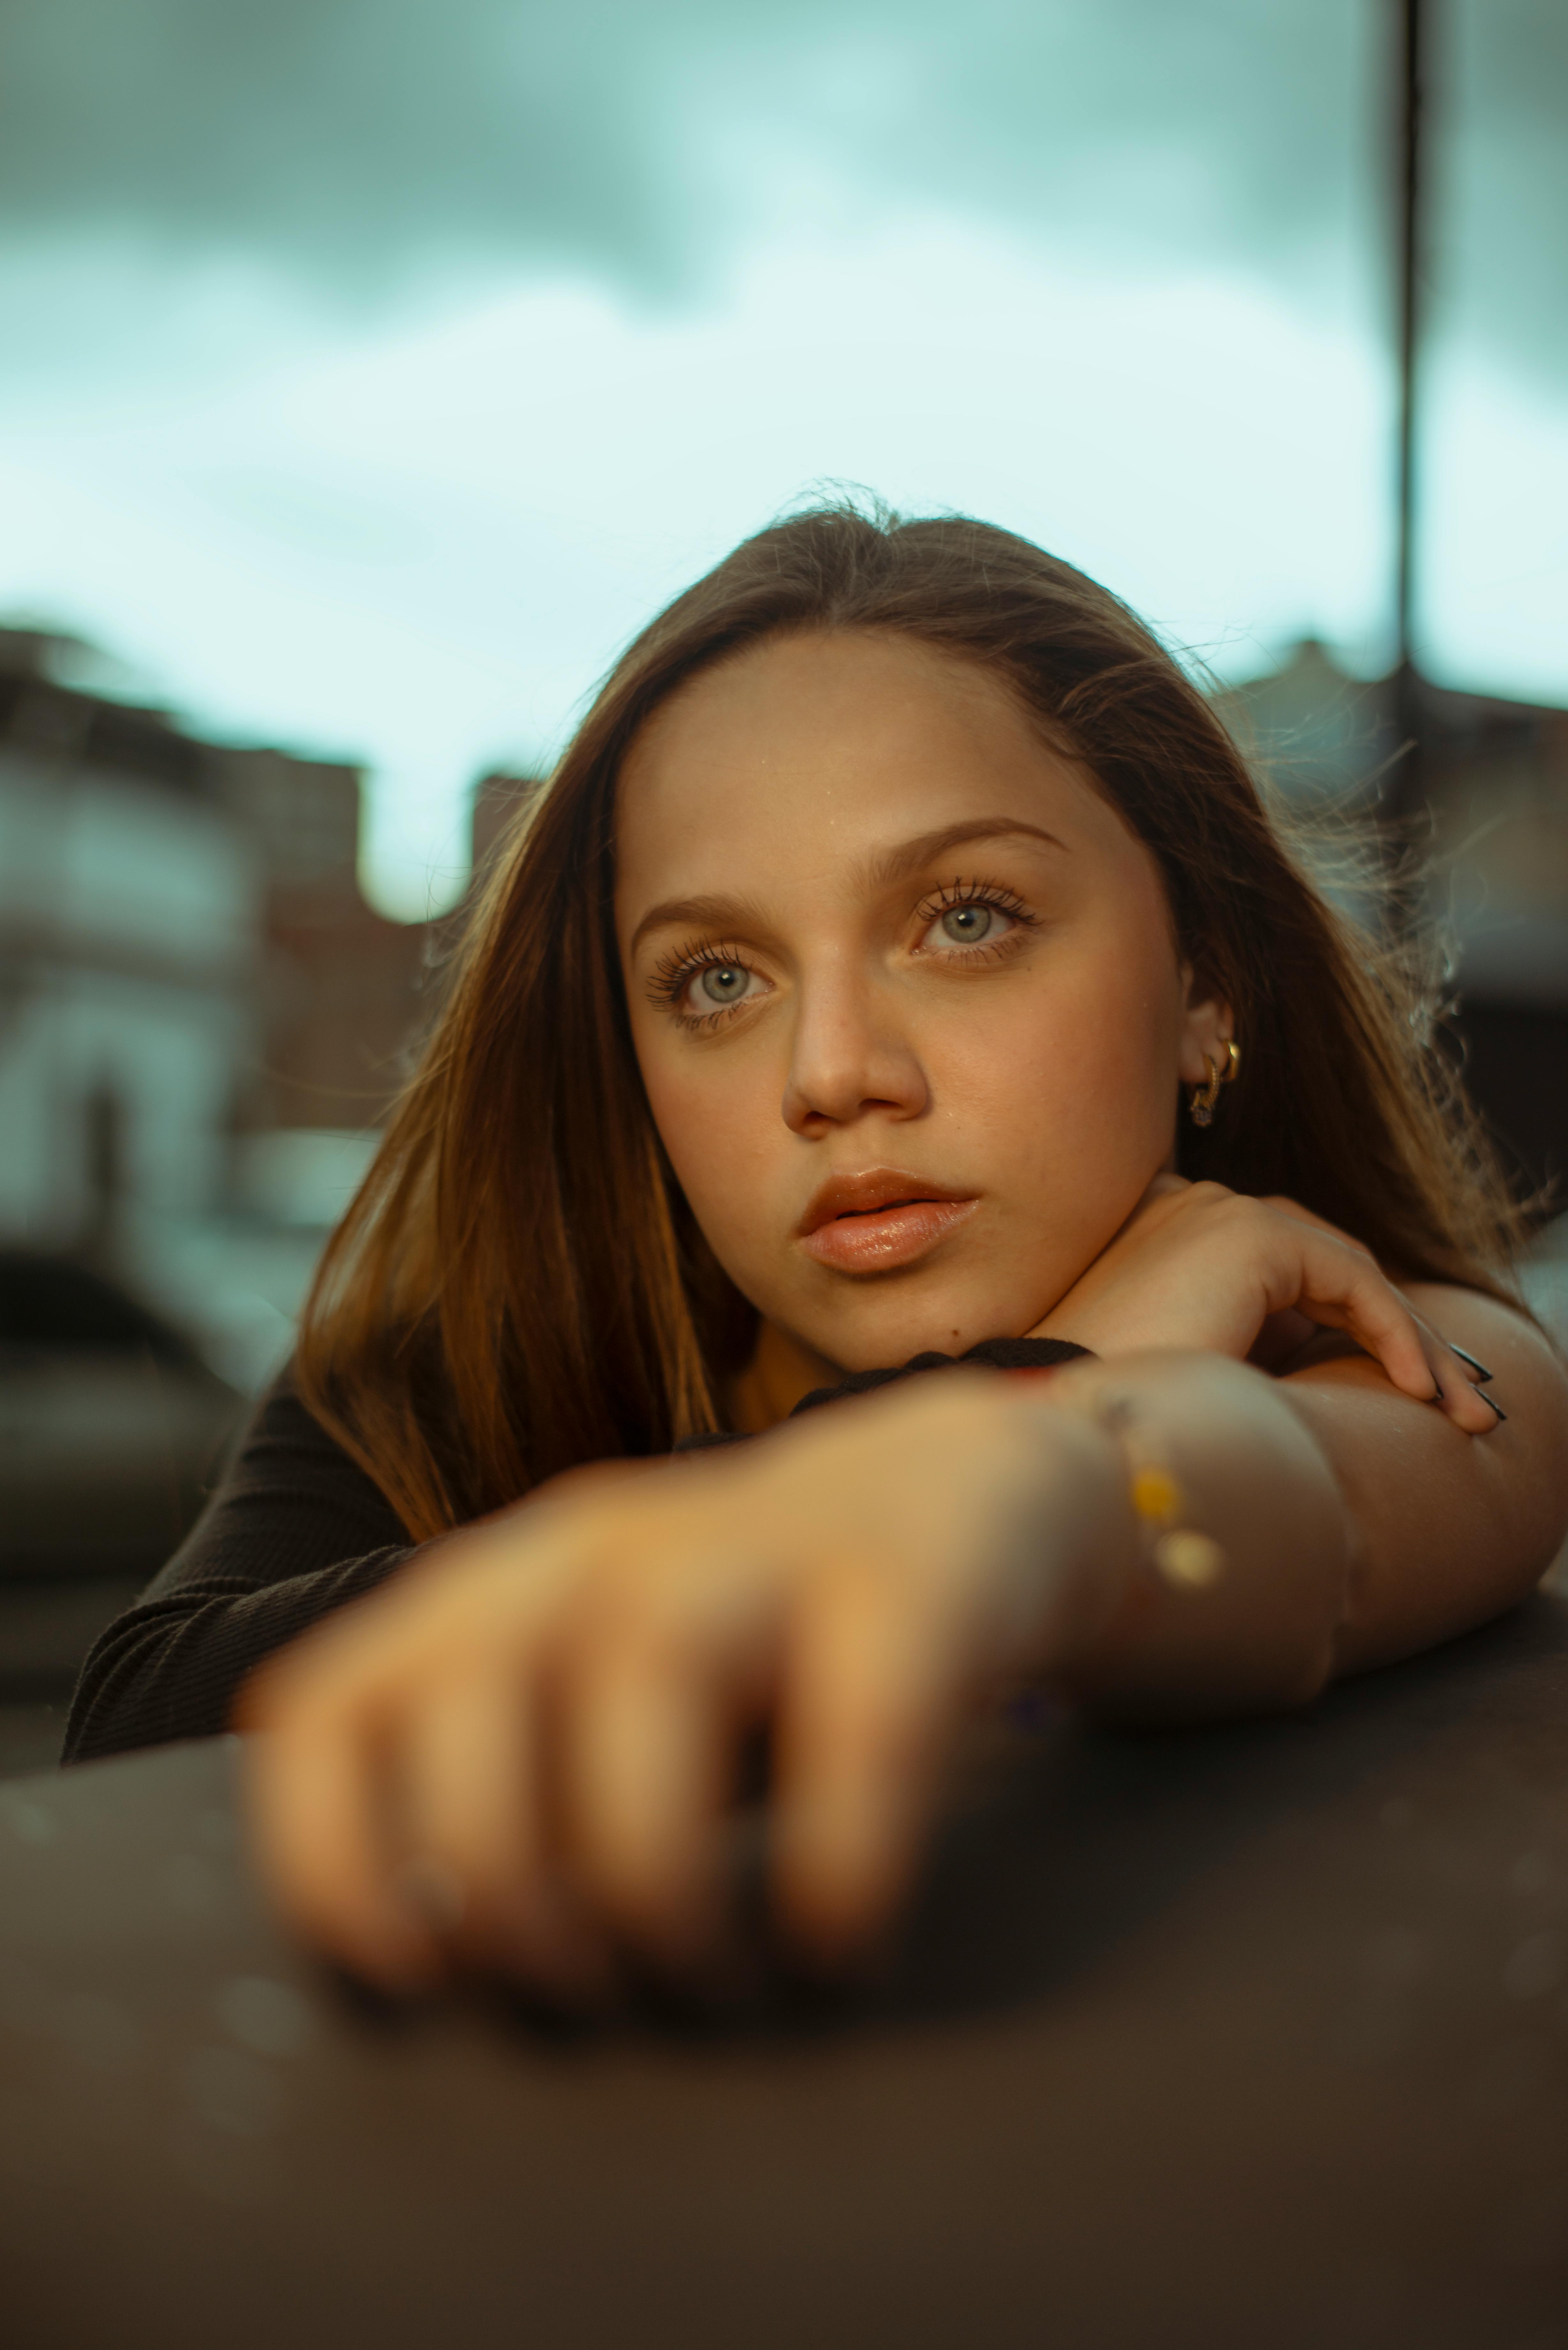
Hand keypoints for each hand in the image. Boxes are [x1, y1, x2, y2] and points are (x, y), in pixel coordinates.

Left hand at [239, 1378, 1128, 2001]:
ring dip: (653, 1870)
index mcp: (500, 1591)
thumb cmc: (757, 1652)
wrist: (967, 1499)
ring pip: (645, 1669)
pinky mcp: (908, 1578)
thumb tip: (428, 1982)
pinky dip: (838, 1853)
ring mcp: (759, 1544)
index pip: (333, 1705)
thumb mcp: (599, 1699)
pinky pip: (860, 1716)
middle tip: (588, 2000)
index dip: (329, 1862)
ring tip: (707, 1986)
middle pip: (473, 1692)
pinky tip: (839, 1941)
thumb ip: (508, 1796)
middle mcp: (604, 1550)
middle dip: (505, 1888)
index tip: (406, 1991)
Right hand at [1029, 1176, 1500, 1432]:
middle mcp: (1188, 1204)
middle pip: (1320, 1261)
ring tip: (1448, 1403)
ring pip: (1345, 1269)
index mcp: (1157, 1228)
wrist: (1057, 1410)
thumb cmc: (1102, 1404)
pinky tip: (1417, 1389)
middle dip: (1387, 1328)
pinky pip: (1353, 1283)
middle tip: (1442, 1397)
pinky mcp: (1248, 1234)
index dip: (1340, 1321)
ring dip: (1404, 1336)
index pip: (1274, 1263)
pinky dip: (1395, 1333)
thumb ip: (1239, 1339)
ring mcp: (1217, 1210)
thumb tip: (1306, 1348)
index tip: (1393, 1383)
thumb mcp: (1183, 1362)